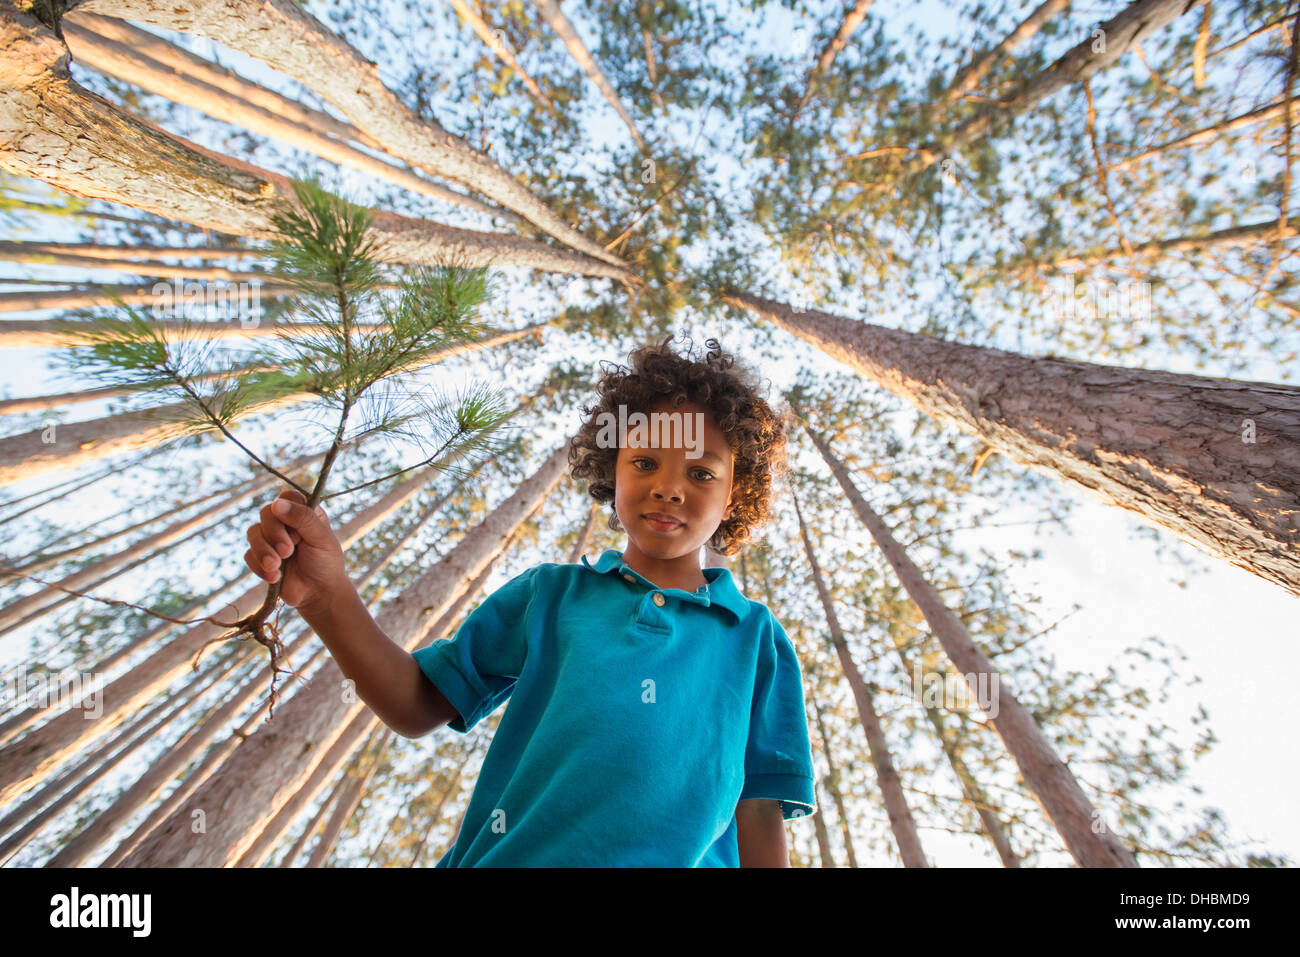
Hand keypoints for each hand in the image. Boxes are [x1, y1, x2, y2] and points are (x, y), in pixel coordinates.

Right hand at [244, 488, 348, 609]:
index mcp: (304, 512)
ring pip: (253, 533)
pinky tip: (275, 577)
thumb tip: (277, 504)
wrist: (318, 593)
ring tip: (277, 566)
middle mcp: (285, 522)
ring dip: (264, 551)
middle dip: (274, 534)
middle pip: (266, 513)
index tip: (296, 528)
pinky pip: (249, 555)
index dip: (286, 508)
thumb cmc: (326, 563)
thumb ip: (303, 519)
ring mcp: (270, 539)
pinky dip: (260, 567)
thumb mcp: (321, 538)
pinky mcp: (260, 557)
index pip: (287, 497)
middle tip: (288, 551)